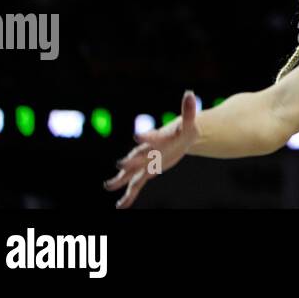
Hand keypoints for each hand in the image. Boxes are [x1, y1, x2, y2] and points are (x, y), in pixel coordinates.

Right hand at [102, 90, 199, 208]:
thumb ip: (189, 110)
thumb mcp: (189, 123)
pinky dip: (129, 195)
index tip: (137, 135)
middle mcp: (147, 150)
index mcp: (157, 138)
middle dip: (129, 161)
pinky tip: (120, 206)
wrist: (179, 139)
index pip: (151, 136)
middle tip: (119, 165)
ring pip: (131, 173)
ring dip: (120, 180)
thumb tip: (189, 93)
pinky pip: (136, 185)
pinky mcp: (147, 172)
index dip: (146, 136)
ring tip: (108, 186)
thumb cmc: (183, 130)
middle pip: (137, 156)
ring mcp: (145, 162)